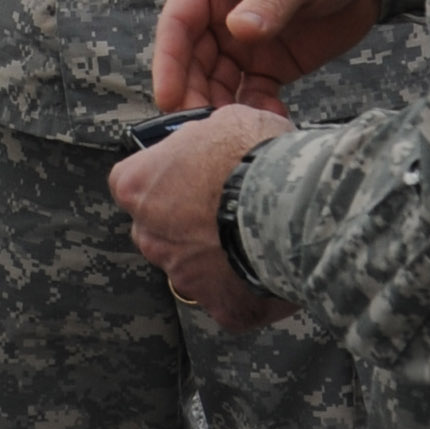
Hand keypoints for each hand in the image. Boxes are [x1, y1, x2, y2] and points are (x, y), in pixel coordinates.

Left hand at [108, 104, 294, 329]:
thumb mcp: (223, 121)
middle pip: (160, 229)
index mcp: (139, 186)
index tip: (192, 174)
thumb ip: (201, 140)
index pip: (135, 183)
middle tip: (226, 205)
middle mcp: (151, 236)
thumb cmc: (254, 157)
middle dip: (186, 221)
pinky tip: (269, 265)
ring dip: (216, 254)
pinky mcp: (221, 307)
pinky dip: (245, 285)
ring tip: (255, 235)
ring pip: (194, 265)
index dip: (167, 178)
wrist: (293, 205)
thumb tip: (207, 143)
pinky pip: (229, 296)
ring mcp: (184, 276)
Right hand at [150, 0, 381, 113]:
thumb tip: (238, 31)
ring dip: (220, 107)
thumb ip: (270, 1)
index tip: (168, 98)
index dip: (169, 62)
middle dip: (193, 95)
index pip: (178, 22)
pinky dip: (255, 110)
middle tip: (201, 130)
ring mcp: (242, 39)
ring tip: (235, 131)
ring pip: (217, 81)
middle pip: (192, 60)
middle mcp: (218, 10)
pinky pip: (251, 92)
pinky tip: (269, 123)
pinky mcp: (269, 62)